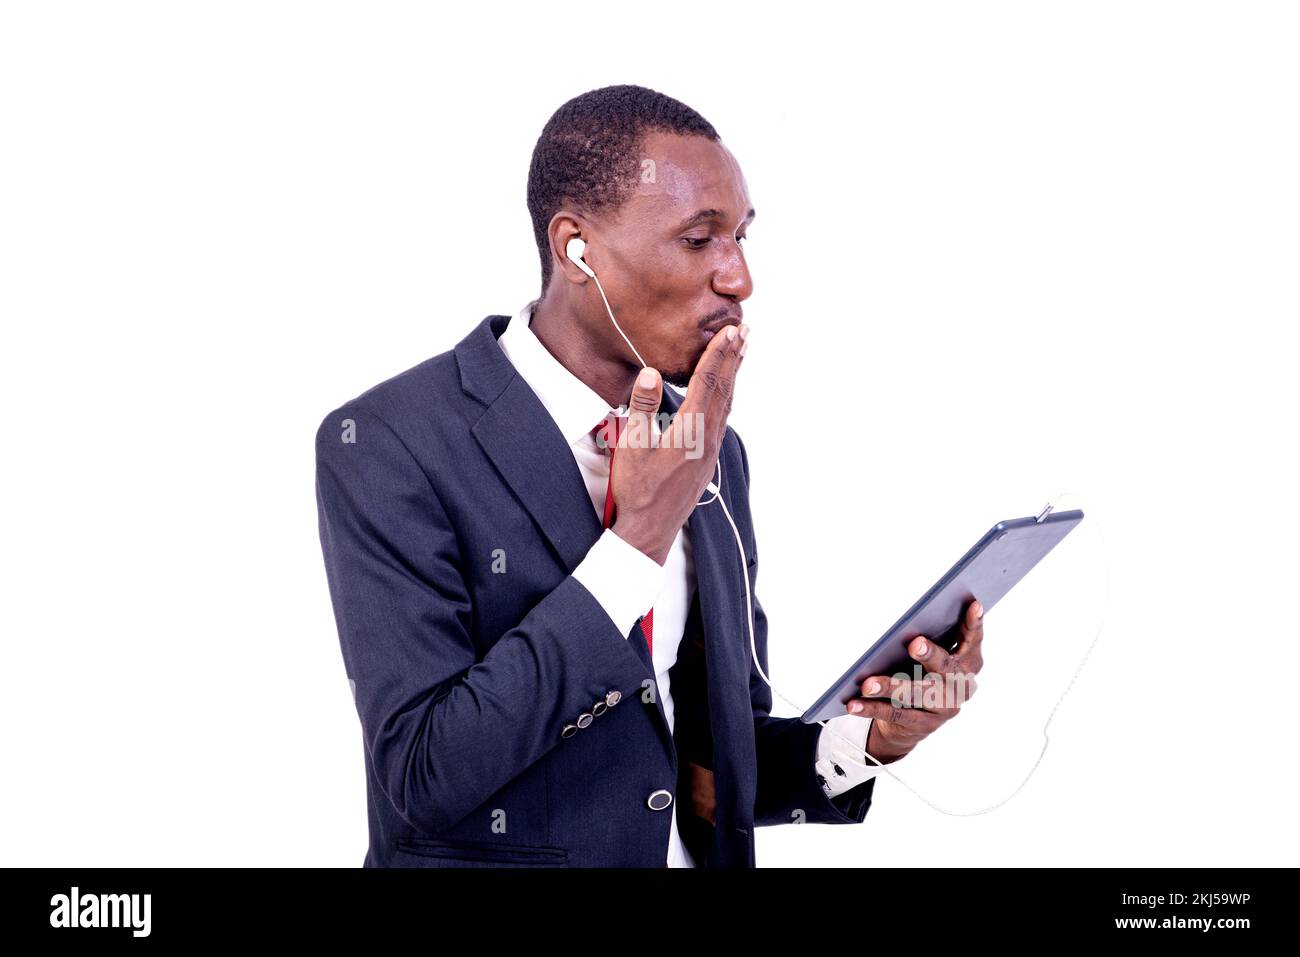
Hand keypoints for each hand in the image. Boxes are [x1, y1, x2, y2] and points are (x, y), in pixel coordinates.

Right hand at [610, 323, 748, 563]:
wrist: (649, 530)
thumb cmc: (637, 490)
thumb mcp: (632, 447)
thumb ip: (641, 408)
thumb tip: (650, 374)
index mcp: (691, 431)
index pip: (708, 382)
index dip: (719, 354)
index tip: (730, 330)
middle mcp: (708, 438)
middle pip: (724, 389)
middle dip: (733, 358)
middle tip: (744, 332)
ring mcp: (710, 450)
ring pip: (726, 404)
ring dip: (732, 376)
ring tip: (739, 354)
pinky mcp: (706, 459)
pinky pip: (722, 418)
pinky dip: (726, 396)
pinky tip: (723, 393)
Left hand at [844, 599, 984, 763]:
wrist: (912, 722)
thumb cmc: (920, 673)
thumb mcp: (929, 656)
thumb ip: (929, 639)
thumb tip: (906, 620)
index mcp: (967, 662)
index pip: (972, 640)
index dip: (974, 624)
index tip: (973, 604)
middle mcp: (960, 685)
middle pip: (946, 667)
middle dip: (930, 655)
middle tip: (914, 644)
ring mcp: (944, 707)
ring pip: (916, 693)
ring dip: (890, 687)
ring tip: (867, 684)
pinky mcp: (923, 725)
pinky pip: (895, 713)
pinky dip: (872, 708)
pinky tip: (853, 703)